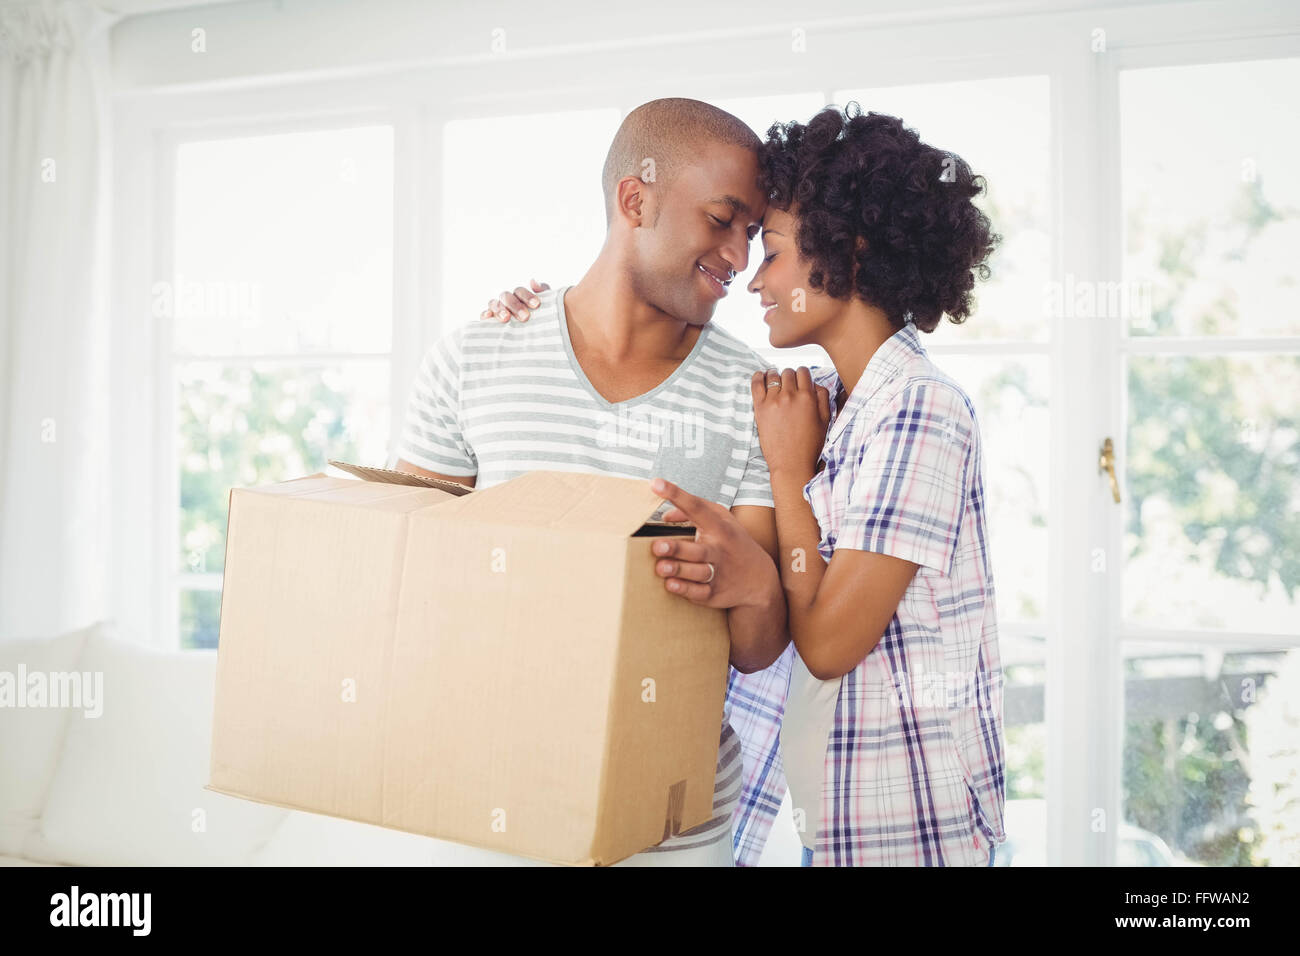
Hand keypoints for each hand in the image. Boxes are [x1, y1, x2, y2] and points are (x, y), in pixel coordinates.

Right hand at [479, 279, 550, 321]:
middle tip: (525, 317)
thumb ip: (543, 293)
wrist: (538, 338)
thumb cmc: (541, 320)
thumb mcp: (546, 307)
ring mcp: (497, 310)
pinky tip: (488, 317)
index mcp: (519, 297)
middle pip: (506, 296)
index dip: (527, 296)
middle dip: (515, 305)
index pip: (520, 291)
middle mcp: (507, 301)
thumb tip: (533, 281)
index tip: (536, 305)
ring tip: (506, 318)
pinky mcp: (489, 321)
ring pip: (494, 303)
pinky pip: (484, 314)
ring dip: (499, 309)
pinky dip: (485, 314)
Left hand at [648, 477, 778, 609]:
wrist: (759, 579)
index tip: (656, 484)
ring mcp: (718, 572)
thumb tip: (665, 516)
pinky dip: (684, 589)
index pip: (696, 507)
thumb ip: (691, 513)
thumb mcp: (721, 521)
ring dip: (678, 570)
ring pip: (696, 572)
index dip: (676, 494)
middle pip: (697, 549)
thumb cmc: (733, 543)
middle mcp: (718, 549)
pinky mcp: (715, 593)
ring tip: (661, 567)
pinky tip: (671, 584)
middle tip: (657, 546)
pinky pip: (698, 592)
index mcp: (718, 527)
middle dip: (677, 548)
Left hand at [751, 367, 830, 479]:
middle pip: (788, 372)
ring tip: (775, 382)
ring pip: (773, 375)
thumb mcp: (825, 421)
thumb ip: (822, 398)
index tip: (799, 380)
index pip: (804, 372)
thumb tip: (815, 384)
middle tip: (788, 385)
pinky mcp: (760, 408)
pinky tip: (761, 376)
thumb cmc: (809, 446)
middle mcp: (790, 396)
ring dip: (775, 376)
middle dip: (789, 376)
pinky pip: (757, 383)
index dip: (802, 375)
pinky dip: (758, 376)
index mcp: (808, 397)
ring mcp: (774, 401)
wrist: (791, 464)